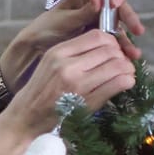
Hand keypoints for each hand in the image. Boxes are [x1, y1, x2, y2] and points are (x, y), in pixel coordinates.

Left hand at [1, 0, 145, 84]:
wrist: (35, 50)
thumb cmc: (45, 29)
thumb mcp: (63, 20)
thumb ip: (83, 11)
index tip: (114, 3)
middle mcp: (97, 5)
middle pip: (120, 6)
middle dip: (129, 18)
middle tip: (137, 30)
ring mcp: (99, 22)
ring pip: (119, 27)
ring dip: (127, 39)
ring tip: (134, 54)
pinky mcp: (99, 39)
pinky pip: (114, 42)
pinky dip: (121, 50)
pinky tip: (128, 58)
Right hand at [10, 30, 136, 136]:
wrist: (26, 118)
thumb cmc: (40, 91)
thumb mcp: (50, 64)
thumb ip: (74, 52)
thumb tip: (106, 45)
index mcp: (58, 53)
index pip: (97, 36)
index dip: (111, 41)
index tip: (113, 50)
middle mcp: (68, 66)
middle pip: (110, 50)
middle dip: (121, 56)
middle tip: (122, 64)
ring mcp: (78, 85)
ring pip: (117, 65)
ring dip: (128, 69)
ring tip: (126, 74)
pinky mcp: (87, 102)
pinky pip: (118, 84)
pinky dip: (127, 81)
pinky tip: (125, 84)